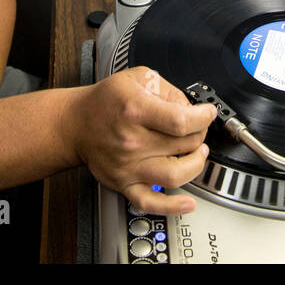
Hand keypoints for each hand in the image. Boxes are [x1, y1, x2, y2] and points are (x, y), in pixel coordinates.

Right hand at [67, 67, 215, 215]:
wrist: (76, 123)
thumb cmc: (106, 102)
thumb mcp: (137, 77)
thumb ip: (167, 89)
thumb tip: (191, 107)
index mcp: (135, 110)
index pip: (182, 121)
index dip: (203, 118)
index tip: (207, 114)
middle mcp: (132, 140)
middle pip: (183, 145)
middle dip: (200, 134)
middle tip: (197, 129)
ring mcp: (128, 165)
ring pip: (175, 175)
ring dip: (195, 164)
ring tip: (196, 153)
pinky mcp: (123, 183)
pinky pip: (150, 203)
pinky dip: (173, 206)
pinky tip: (188, 203)